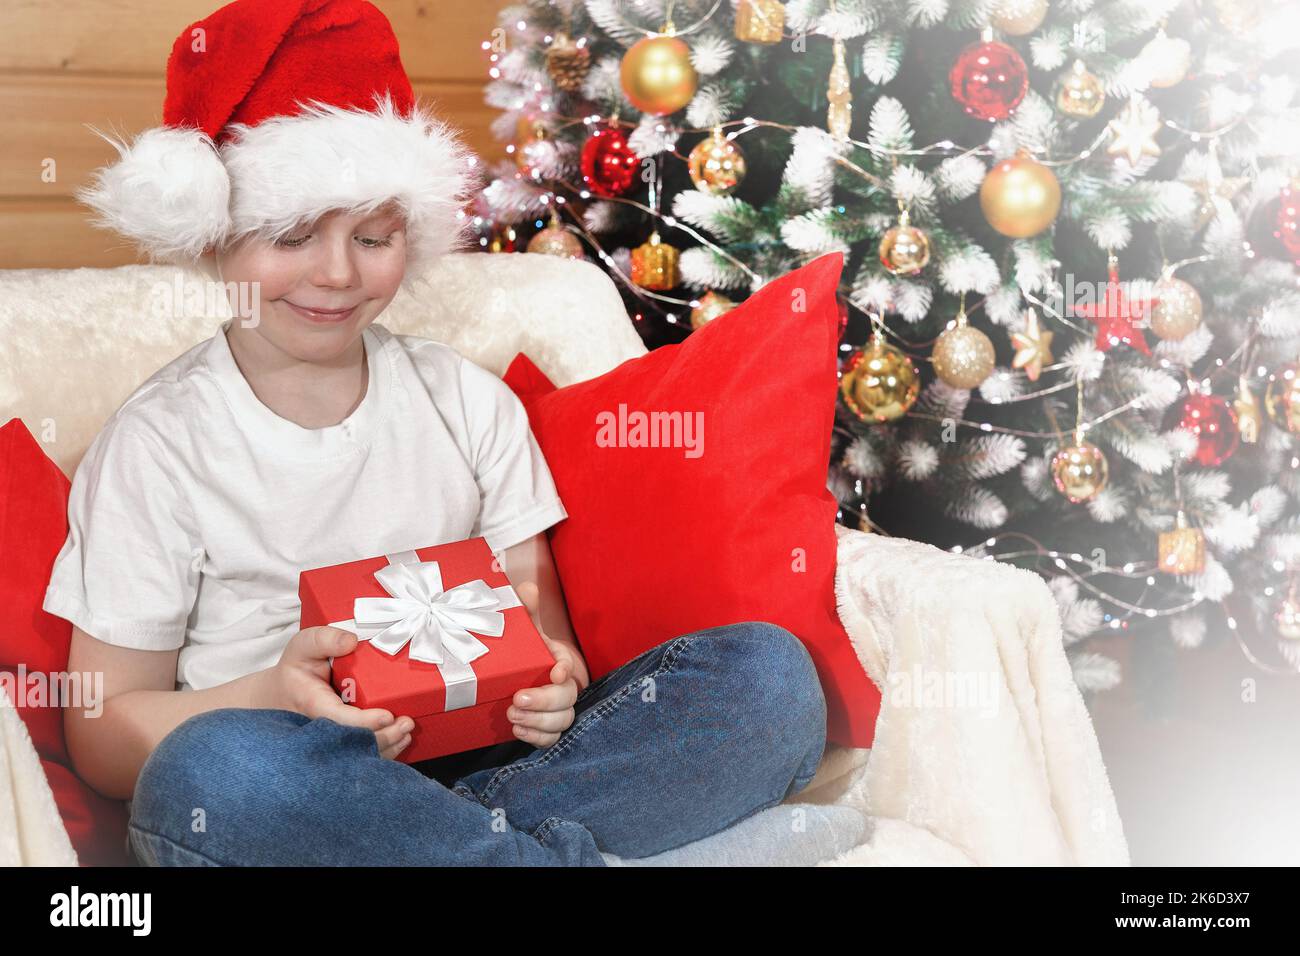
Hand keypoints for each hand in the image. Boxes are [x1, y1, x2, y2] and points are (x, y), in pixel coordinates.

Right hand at [258, 626, 415, 759]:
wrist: (281, 695)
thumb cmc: (296, 670)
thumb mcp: (303, 646)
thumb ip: (324, 639)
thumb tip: (351, 641)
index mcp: (313, 705)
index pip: (340, 719)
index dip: (365, 721)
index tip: (388, 716)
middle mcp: (322, 729)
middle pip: (354, 743)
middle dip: (384, 737)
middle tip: (407, 724)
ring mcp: (330, 740)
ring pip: (359, 755)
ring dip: (388, 746)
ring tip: (407, 732)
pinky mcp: (340, 744)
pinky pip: (361, 756)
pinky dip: (384, 751)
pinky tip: (399, 740)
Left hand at [508, 582, 589, 748]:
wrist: (507, 679)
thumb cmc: (518, 651)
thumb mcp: (519, 630)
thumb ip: (523, 610)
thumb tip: (527, 588)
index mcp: (556, 659)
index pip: (569, 664)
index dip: (566, 668)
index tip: (554, 672)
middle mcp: (562, 685)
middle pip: (568, 697)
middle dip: (545, 700)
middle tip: (518, 698)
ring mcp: (557, 708)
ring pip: (564, 720)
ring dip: (539, 720)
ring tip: (512, 714)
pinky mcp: (547, 727)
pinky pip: (553, 738)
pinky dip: (537, 737)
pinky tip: (517, 729)